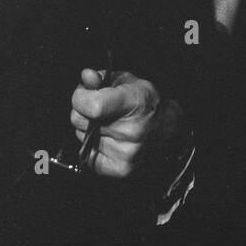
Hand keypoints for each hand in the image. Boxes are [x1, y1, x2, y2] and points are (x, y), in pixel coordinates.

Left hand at [70, 69, 185, 179]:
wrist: (165, 129)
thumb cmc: (145, 102)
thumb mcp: (126, 81)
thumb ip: (101, 78)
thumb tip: (86, 76)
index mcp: (135, 103)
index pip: (93, 106)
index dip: (81, 97)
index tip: (84, 93)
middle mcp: (131, 131)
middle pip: (80, 121)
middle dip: (82, 110)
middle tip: (98, 107)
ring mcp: (125, 153)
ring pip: (81, 137)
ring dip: (88, 128)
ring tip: (106, 122)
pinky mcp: (119, 169)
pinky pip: (87, 155)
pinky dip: (92, 145)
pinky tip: (107, 138)